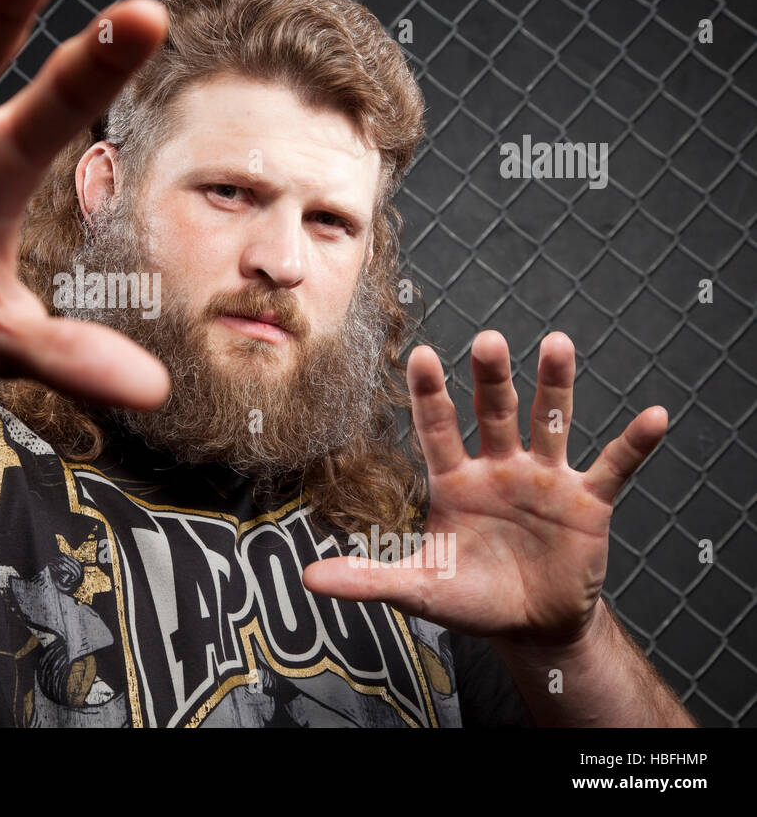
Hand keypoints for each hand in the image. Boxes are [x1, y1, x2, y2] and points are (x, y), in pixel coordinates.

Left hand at [302, 330, 667, 645]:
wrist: (529, 624)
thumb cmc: (471, 597)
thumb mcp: (418, 588)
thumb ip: (368, 579)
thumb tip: (310, 579)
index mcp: (454, 481)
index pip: (437, 429)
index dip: (430, 395)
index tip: (421, 355)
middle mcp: (499, 468)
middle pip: (494, 412)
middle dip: (491, 378)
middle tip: (487, 340)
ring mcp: (545, 480)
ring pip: (550, 423)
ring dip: (555, 387)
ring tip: (557, 345)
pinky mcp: (586, 502)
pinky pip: (613, 466)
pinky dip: (633, 444)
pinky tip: (653, 417)